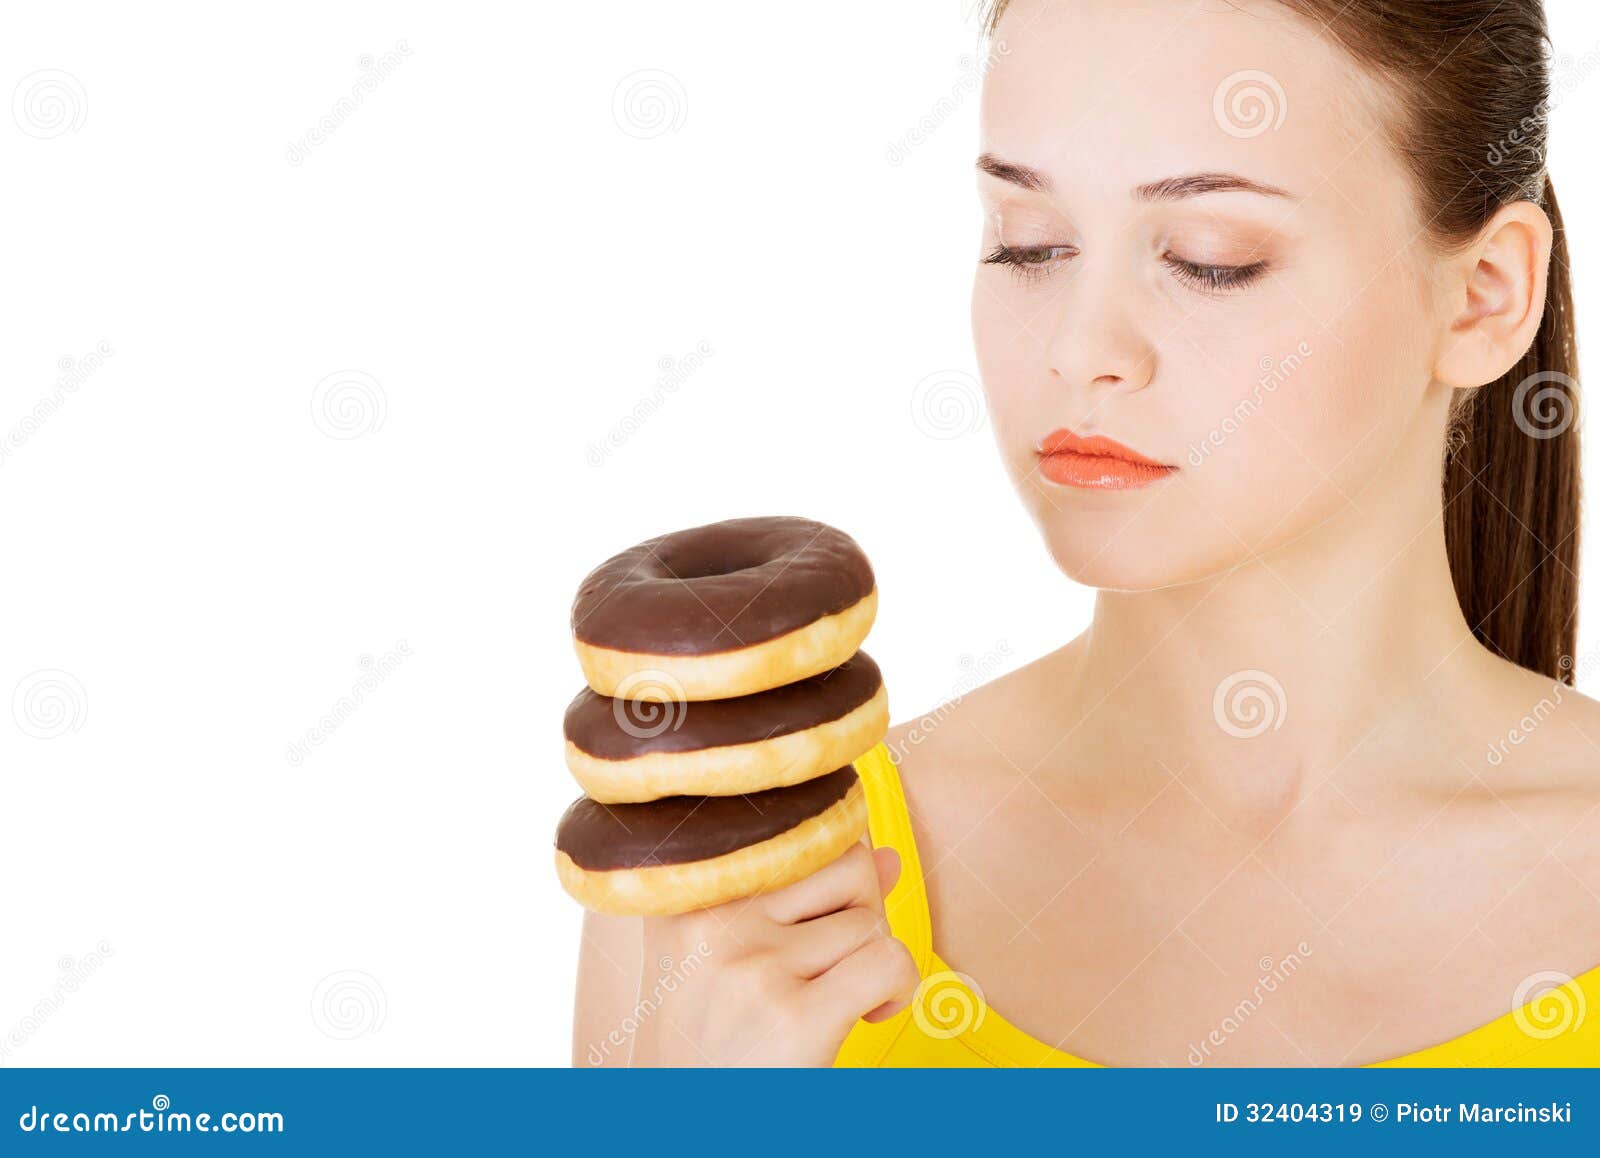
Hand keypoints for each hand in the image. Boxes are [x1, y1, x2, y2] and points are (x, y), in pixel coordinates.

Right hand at [629, 842, 916, 1065]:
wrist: (687, 1130)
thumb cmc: (715, 1053)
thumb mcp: (736, 967)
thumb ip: (805, 903)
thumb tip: (886, 856)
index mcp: (688, 901)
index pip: (796, 833)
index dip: (835, 876)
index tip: (830, 917)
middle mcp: (712, 925)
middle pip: (843, 866)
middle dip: (862, 913)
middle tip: (836, 965)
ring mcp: (752, 968)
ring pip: (870, 920)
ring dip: (876, 960)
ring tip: (844, 997)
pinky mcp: (794, 1018)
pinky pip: (889, 961)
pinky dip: (900, 989)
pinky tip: (869, 1015)